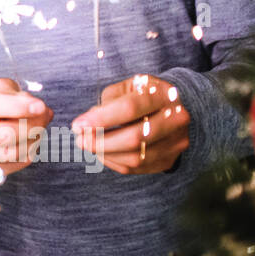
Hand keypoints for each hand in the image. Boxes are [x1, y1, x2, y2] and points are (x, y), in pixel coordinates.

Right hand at [0, 78, 51, 175]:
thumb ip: (16, 94)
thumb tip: (40, 110)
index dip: (18, 107)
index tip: (40, 106)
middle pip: (4, 134)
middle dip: (32, 125)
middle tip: (45, 114)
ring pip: (11, 152)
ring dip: (33, 140)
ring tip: (38, 127)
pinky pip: (13, 165)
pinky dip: (28, 152)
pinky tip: (29, 140)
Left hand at [71, 74, 188, 173]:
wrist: (170, 109)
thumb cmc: (141, 95)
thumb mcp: (126, 87)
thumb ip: (107, 102)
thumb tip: (87, 124)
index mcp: (164, 94)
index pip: (130, 108)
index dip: (101, 119)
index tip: (77, 125)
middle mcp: (176, 119)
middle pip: (135, 137)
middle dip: (101, 142)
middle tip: (80, 140)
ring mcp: (176, 142)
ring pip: (135, 157)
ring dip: (106, 154)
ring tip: (89, 145)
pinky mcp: (170, 160)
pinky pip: (137, 168)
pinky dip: (115, 162)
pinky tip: (103, 152)